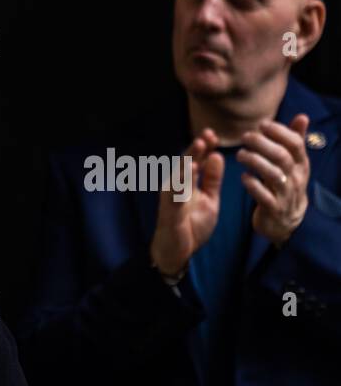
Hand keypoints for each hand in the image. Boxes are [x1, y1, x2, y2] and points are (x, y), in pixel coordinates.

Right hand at [150, 128, 222, 276]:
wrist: (178, 251)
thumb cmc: (191, 225)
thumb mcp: (209, 199)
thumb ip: (212, 179)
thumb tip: (217, 156)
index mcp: (187, 183)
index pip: (196, 161)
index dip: (205, 147)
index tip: (215, 135)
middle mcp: (177, 186)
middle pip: (186, 162)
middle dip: (197, 147)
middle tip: (209, 134)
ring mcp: (171, 197)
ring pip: (180, 173)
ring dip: (190, 157)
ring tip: (201, 144)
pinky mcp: (169, 208)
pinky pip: (176, 191)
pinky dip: (184, 179)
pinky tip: (192, 168)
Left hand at [238, 114, 310, 245]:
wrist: (286, 221)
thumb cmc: (286, 185)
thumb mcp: (294, 164)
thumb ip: (295, 141)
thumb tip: (302, 116)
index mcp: (301, 164)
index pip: (295, 144)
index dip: (279, 132)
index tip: (262, 124)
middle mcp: (295, 178)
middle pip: (282, 157)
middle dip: (263, 144)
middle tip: (245, 136)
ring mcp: (285, 194)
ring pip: (273, 175)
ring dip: (255, 162)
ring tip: (240, 154)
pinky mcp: (273, 208)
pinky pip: (263, 196)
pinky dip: (252, 185)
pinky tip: (243, 177)